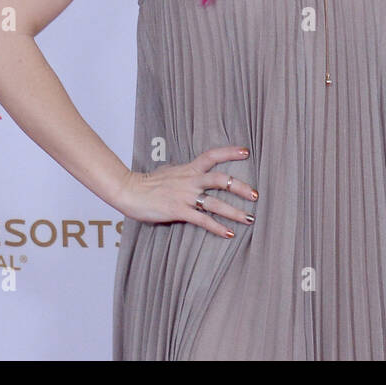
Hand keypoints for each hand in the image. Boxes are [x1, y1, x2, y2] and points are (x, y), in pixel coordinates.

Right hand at [115, 145, 257, 237]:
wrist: (130, 191)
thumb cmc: (147, 182)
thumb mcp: (169, 171)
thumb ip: (183, 171)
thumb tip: (189, 169)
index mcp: (189, 169)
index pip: (212, 155)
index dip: (230, 152)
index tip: (246, 151)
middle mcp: (190, 180)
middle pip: (221, 180)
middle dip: (241, 187)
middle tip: (255, 195)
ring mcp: (185, 196)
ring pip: (216, 202)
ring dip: (235, 211)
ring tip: (249, 219)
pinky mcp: (178, 211)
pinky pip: (202, 219)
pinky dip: (217, 227)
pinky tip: (229, 233)